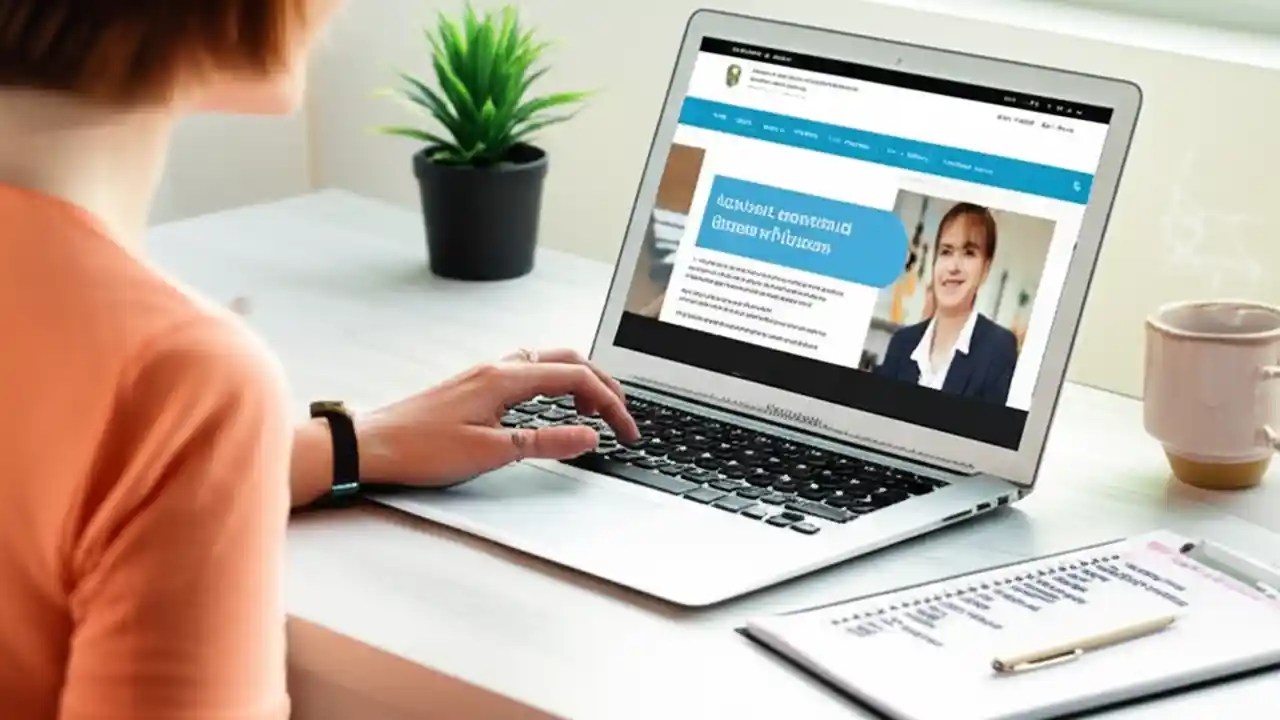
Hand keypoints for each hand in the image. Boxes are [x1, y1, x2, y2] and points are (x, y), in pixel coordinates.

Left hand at [353, 349, 639, 487]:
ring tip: (595, 408)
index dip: (609, 402)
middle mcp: (498, 368)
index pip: (576, 377)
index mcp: (506, 378)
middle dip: (602, 384)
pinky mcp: (476, 385)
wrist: (371, 444)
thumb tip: (588, 436)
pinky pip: (529, 372)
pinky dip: (555, 384)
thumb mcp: (490, 451)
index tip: (625, 428)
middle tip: (621, 414)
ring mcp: (486, 374)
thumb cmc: (419, 448)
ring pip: (548, 363)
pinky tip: (553, 404)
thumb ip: (545, 442)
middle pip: (567, 361)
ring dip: (578, 380)